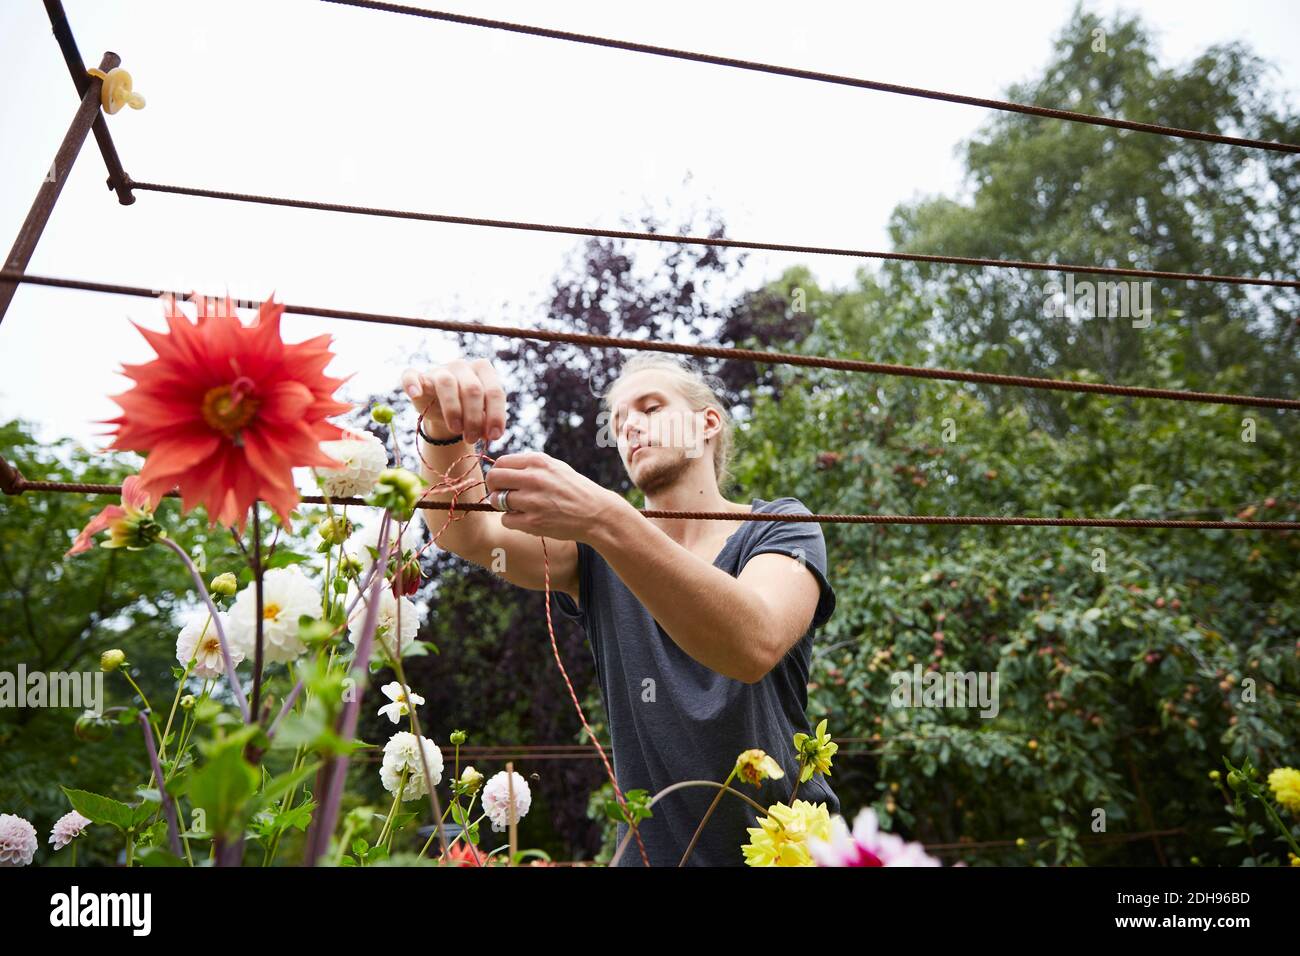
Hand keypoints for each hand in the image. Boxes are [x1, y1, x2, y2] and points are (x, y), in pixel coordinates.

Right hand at [401, 359, 506, 444]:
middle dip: (474, 418)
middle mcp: (463, 366)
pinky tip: (416, 394)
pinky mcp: (419, 377)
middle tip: (471, 438)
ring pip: (447, 383)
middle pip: (472, 389)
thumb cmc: (467, 411)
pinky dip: (412, 383)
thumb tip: (490, 434)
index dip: (495, 415)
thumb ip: (487, 422)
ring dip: (453, 410)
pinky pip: (411, 375)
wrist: (443, 411)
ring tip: (456, 429)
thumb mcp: (481, 417)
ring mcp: (440, 370)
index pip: (494, 391)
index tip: (494, 437)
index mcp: (483, 370)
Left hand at [484, 451, 626, 542]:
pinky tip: (525, 519)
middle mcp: (533, 478)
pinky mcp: (533, 522)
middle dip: (494, 488)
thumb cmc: (575, 490)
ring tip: (518, 508)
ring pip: (496, 500)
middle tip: (502, 495)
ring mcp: (532, 501)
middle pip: (493, 479)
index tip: (503, 482)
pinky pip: (505, 520)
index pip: (500, 462)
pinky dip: (512, 521)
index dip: (498, 473)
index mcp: (538, 462)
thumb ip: (530, 466)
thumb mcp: (555, 467)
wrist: (596, 513)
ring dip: (502, 506)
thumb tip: (502, 468)